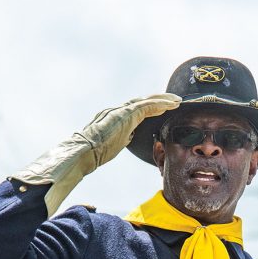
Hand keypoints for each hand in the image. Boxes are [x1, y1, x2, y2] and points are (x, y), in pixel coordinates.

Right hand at [12, 93, 181, 214]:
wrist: (80, 154)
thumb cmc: (88, 157)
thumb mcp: (107, 148)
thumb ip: (116, 144)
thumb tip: (118, 153)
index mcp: (112, 120)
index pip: (133, 112)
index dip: (147, 110)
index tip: (159, 111)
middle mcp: (115, 112)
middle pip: (141, 103)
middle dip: (157, 101)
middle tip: (172, 102)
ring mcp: (119, 111)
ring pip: (146, 102)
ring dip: (163, 101)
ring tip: (176, 101)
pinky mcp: (125, 115)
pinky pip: (147, 107)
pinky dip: (160, 105)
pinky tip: (171, 105)